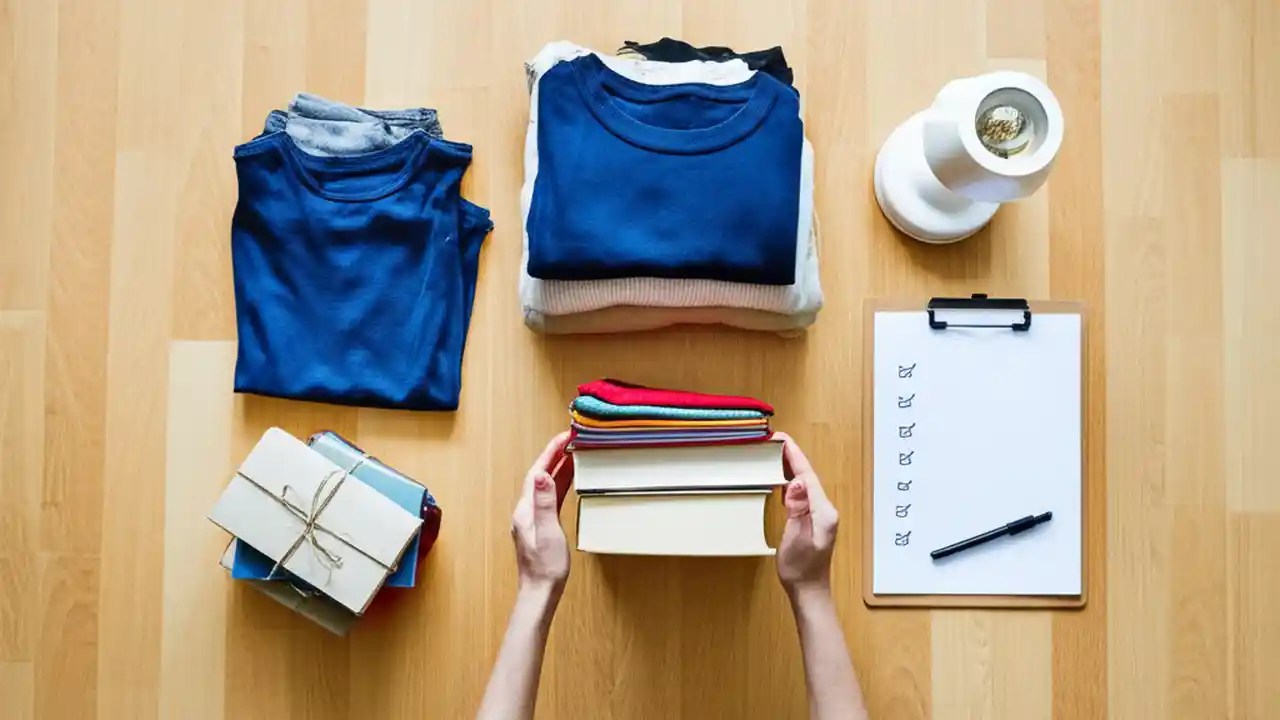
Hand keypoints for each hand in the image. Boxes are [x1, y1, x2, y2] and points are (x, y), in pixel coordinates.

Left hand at [510, 432, 572, 597]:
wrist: (539, 593)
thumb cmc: (545, 567)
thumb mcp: (548, 532)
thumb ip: (545, 503)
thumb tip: (541, 475)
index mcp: (526, 510)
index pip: (536, 473)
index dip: (549, 453)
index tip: (562, 437)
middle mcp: (526, 512)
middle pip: (539, 476)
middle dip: (554, 456)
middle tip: (571, 440)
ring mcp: (531, 519)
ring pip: (545, 486)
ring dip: (558, 469)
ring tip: (574, 454)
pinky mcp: (539, 526)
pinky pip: (550, 498)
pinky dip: (559, 486)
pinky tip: (569, 482)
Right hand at [774, 433, 838, 595]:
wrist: (809, 591)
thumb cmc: (800, 569)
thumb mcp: (796, 539)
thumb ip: (798, 510)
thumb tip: (798, 483)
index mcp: (823, 511)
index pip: (808, 476)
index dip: (794, 456)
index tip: (781, 439)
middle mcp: (824, 509)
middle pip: (808, 476)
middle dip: (792, 456)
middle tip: (773, 440)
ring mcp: (820, 514)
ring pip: (805, 483)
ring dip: (791, 466)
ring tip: (775, 452)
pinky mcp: (813, 520)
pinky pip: (802, 494)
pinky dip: (791, 481)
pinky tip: (782, 477)